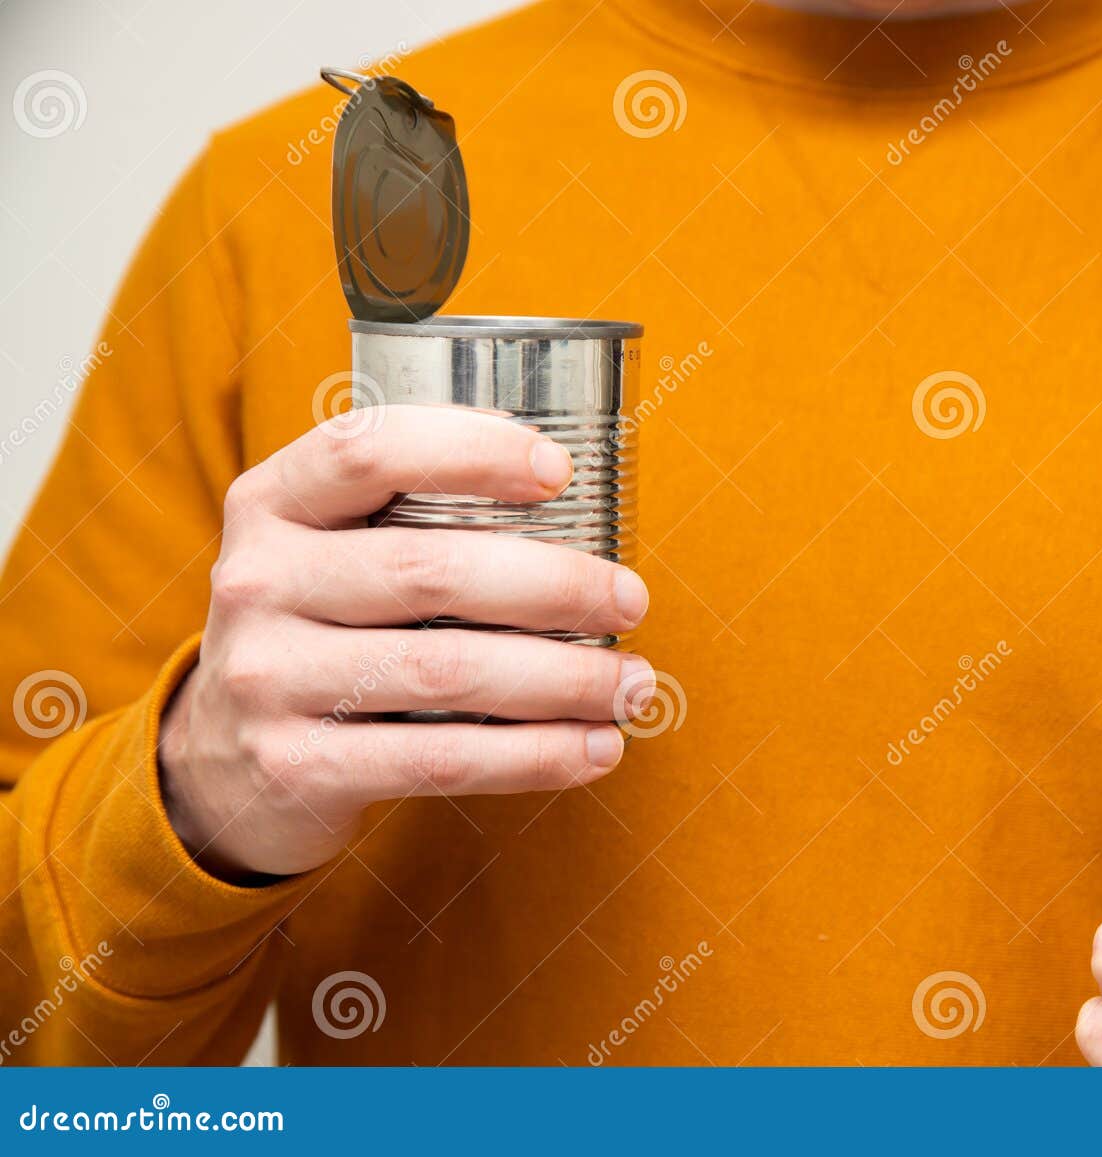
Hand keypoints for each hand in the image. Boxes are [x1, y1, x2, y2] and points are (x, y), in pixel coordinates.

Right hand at [158, 405, 652, 879]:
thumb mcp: (327, 550)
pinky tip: (595, 748)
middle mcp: (259, 580)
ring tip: (634, 684)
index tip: (560, 469)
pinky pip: (441, 759)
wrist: (218, 763)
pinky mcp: (296, 767)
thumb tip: (574, 492)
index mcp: (273, 502)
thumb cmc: (321, 630)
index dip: (470, 449)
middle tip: (632, 599)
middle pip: (430, 568)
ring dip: (565, 679)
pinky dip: (535, 756)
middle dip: (556, 584)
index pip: (367, 449)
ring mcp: (268, 677)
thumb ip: (411, 512)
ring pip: (447, 670)